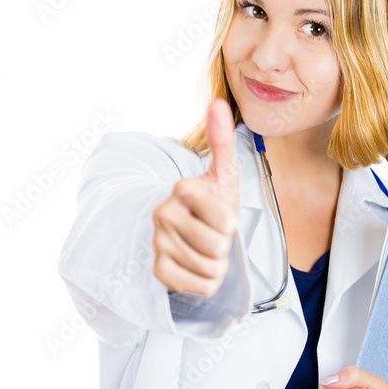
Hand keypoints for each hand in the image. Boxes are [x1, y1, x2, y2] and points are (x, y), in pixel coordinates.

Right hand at [151, 97, 240, 297]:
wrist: (193, 233)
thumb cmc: (214, 202)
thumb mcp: (224, 174)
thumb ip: (222, 140)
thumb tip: (219, 102)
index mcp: (181, 189)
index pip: (224, 220)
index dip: (230, 222)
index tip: (220, 214)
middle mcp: (162, 214)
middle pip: (216, 245)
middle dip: (224, 245)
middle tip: (214, 235)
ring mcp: (156, 242)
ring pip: (208, 267)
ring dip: (216, 263)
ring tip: (206, 249)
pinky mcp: (157, 270)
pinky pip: (198, 286)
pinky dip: (206, 282)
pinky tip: (198, 267)